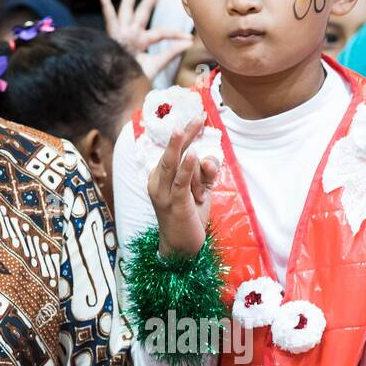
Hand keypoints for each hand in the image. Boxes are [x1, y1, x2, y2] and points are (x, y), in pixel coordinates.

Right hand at [97, 0, 192, 79]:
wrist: (116, 88)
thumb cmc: (132, 80)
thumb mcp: (155, 66)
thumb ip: (169, 54)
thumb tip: (189, 43)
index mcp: (141, 41)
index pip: (161, 32)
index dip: (175, 35)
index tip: (189, 40)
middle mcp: (131, 33)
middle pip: (144, 8)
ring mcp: (121, 32)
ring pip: (127, 6)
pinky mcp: (112, 35)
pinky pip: (109, 17)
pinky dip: (105, 4)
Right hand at [148, 119, 217, 258]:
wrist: (181, 249)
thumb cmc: (189, 217)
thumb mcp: (201, 191)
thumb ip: (206, 173)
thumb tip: (208, 157)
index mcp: (159, 177)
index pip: (172, 151)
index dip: (184, 135)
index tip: (197, 118)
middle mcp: (157, 183)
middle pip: (170, 153)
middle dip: (184, 134)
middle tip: (197, 116)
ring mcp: (163, 194)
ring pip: (171, 164)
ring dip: (178, 146)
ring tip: (183, 129)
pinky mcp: (174, 204)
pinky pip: (180, 182)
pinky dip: (186, 168)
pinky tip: (192, 155)